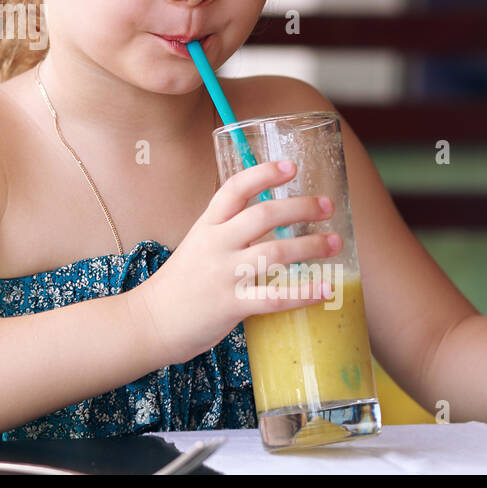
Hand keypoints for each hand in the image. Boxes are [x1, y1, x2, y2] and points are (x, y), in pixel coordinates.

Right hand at [129, 158, 340, 366]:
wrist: (151, 321)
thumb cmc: (180, 283)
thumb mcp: (197, 244)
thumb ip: (227, 231)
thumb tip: (268, 218)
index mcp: (206, 225)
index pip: (235, 189)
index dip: (264, 174)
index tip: (291, 166)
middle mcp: (215, 244)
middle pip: (263, 215)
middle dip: (301, 208)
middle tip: (327, 206)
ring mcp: (223, 275)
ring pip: (275, 253)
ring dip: (311, 246)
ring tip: (335, 243)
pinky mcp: (231, 305)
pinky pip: (274, 297)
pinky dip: (304, 292)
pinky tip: (326, 288)